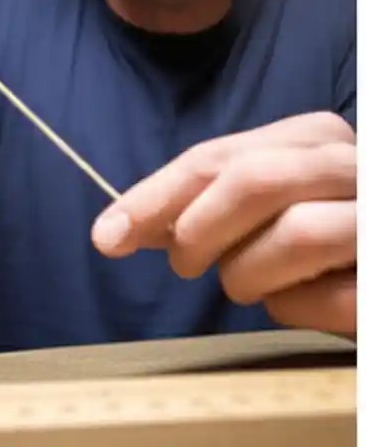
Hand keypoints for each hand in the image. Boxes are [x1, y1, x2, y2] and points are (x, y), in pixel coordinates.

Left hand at [92, 112, 355, 333]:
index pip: (216, 157)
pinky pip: (333, 297)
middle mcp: (356, 165)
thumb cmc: (324, 241)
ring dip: (251, 274)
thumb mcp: (265, 210)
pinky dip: (300, 309)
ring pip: (296, 233)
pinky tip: (311, 302)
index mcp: (315, 139)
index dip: (153, 196)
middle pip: (254, 178)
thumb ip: (207, 207)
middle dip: (200, 228)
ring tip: (253, 286)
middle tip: (184, 266)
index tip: (106, 237)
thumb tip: (122, 227)